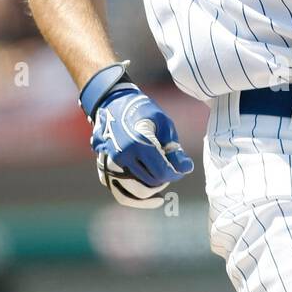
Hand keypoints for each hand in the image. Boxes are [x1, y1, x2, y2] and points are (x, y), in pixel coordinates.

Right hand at [90, 83, 193, 208]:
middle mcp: (124, 156)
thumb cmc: (143, 111)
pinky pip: (124, 188)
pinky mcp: (106, 166)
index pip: (162, 173)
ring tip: (161, 171)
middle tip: (171, 166)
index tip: (182, 168)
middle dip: (165, 178)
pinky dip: (139, 189)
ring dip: (153, 183)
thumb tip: (186, 168)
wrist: (113, 103)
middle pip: (151, 182)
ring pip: (138, 188)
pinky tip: (150, 184)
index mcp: (139, 144)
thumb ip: (174, 149)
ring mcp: (113, 162)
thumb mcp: (164, 124)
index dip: (176, 174)